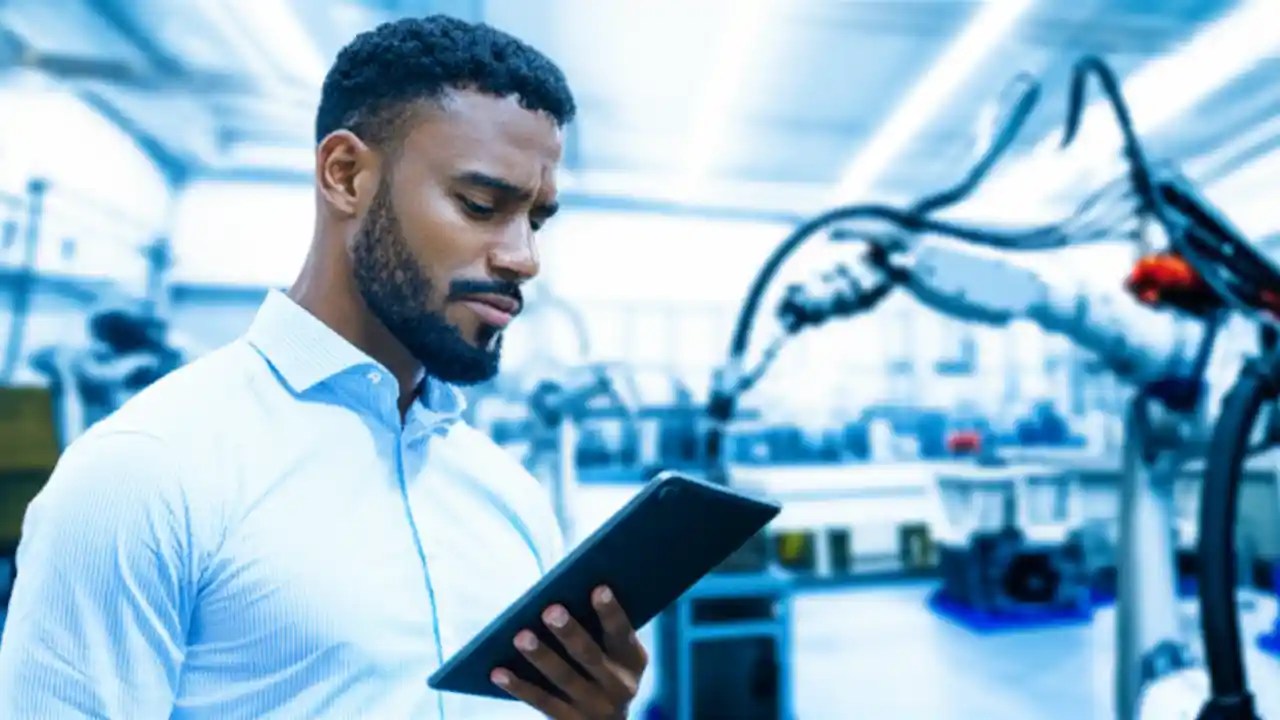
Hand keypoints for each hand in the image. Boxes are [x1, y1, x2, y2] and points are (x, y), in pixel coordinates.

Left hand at [491, 585, 648, 719]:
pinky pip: (541, 702)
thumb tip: (562, 591)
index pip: (622, 633)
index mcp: (632, 660)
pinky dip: (519, 686)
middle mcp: (619, 687)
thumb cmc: (604, 663)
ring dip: (541, 657)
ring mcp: (594, 707)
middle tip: (551, 610)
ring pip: (564, 679)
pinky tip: (498, 671)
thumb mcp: (616, 651)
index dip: (611, 612)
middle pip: (590, 656)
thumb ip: (599, 627)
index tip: (598, 588)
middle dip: (570, 633)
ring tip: (520, 636)